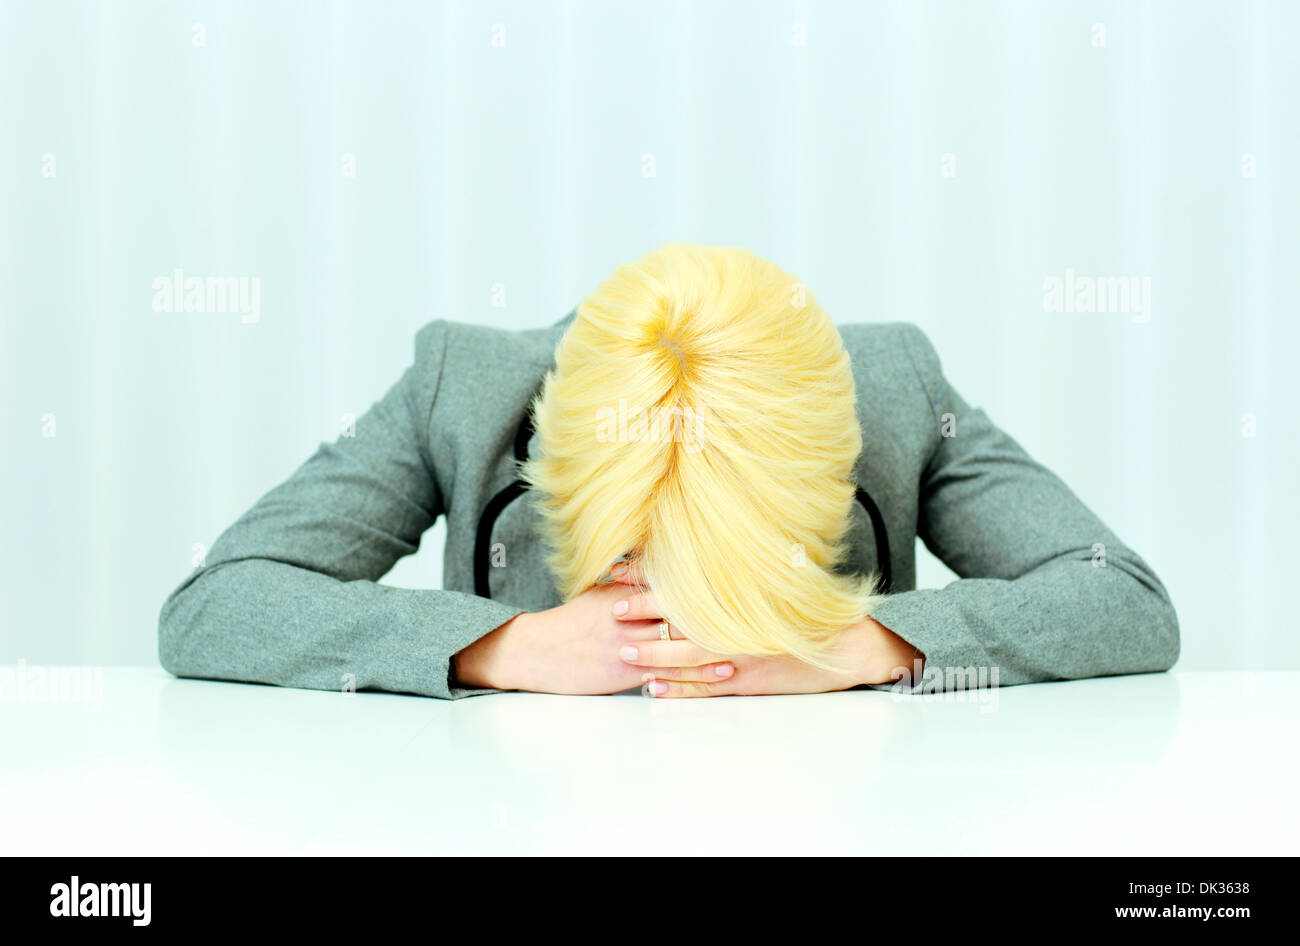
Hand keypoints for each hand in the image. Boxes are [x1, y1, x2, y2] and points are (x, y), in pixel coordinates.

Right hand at [457, 576, 736, 694]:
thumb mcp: (599, 595)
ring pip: (679, 642)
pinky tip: (716, 673)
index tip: (739, 583)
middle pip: (683, 611)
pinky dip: (693, 673)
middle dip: (718, 614)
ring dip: (714, 645)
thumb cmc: (569, 623)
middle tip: (756, 616)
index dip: (706, 586)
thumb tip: (654, 572)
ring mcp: (629, 641)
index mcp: (626, 591)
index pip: (672, 585)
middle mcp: (630, 613)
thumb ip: (630, 584)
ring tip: (745, 648)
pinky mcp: (624, 669)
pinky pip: (666, 670)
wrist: (534, 650)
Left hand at [606, 561, 923, 697]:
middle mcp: (736, 625)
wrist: (849, 647)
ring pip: (686, 656)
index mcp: (740, 597)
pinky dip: (678, 690)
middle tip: (611, 607)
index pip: (684, 581)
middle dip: (643, 610)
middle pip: (679, 616)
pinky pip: (704, 688)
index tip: (620, 568)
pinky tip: (654, 689)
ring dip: (653, 653)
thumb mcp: (778, 584)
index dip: (650, 576)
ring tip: (621, 650)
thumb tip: (708, 554)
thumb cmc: (815, 611)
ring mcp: (739, 656)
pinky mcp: (747, 681)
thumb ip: (741, 576)